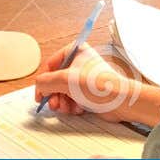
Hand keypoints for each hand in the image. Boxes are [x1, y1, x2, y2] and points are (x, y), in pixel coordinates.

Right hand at [34, 43, 159, 124]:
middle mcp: (80, 62)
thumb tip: (39, 86)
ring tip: (67, 107)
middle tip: (54, 104)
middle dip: (54, 95)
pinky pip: (72, 99)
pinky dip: (72, 106)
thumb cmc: (99, 85)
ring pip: (63, 91)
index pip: (51, 64)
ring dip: (63, 102)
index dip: (44, 81)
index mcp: (75, 50)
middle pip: (56, 80)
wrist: (120, 101)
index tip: (40, 94)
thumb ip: (46, 82)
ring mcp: (84, 78)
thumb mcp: (65, 80)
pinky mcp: (89, 91)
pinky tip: (77, 109)